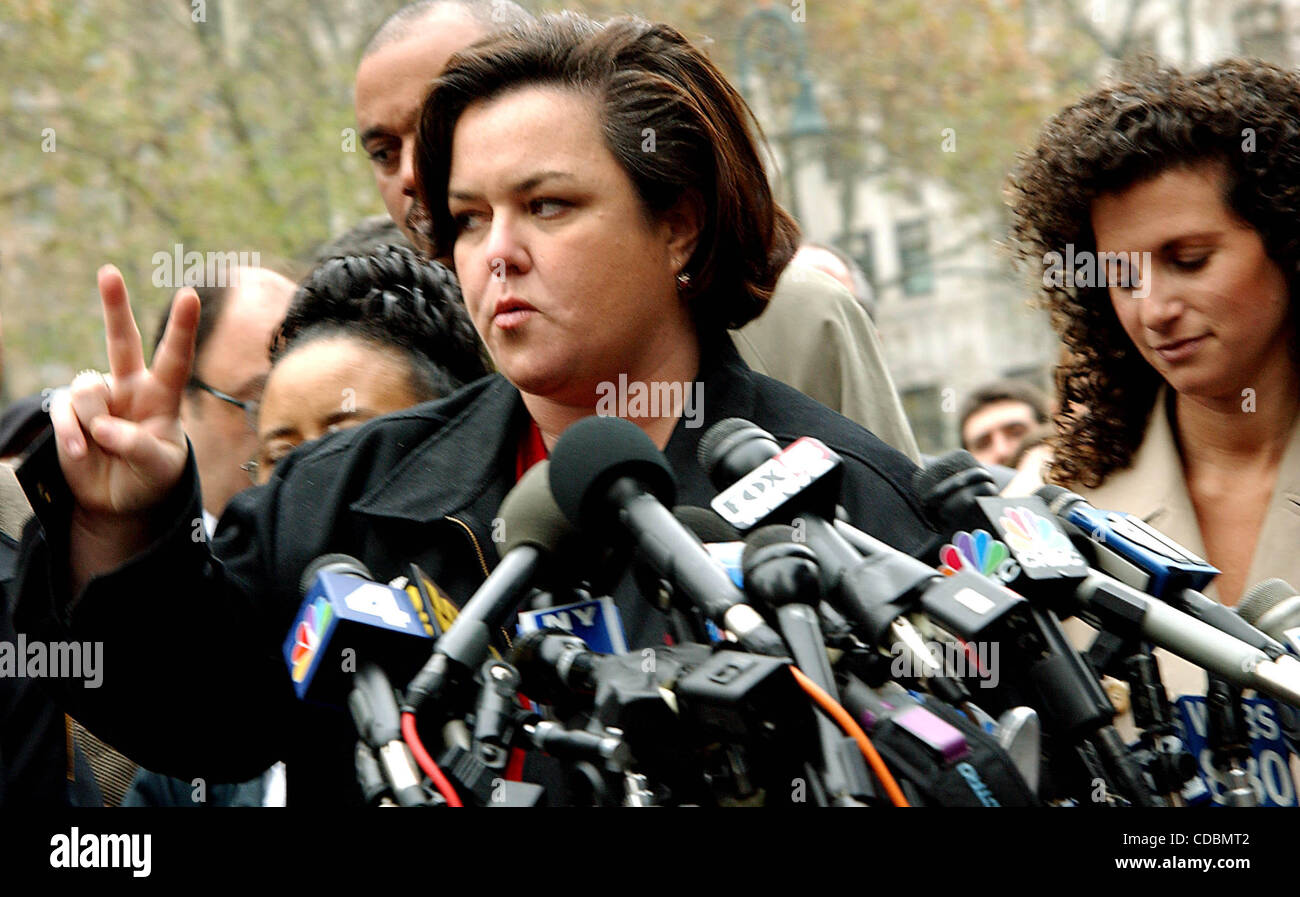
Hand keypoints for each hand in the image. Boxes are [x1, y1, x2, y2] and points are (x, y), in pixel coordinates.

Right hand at [49, 265, 198, 517]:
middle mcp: (130, 388)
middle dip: (114, 306)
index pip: (176, 359)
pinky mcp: (69, 412)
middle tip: (109, 271)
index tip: (190, 293)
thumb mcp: (159, 468)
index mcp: (162, 397)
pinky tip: (79, 453)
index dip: (183, 328)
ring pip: (87, 388)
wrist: (121, 501)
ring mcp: (98, 398)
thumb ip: (139, 447)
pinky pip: (62, 409)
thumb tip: (104, 428)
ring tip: (102, 448)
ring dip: (92, 421)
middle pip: (122, 341)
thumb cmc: (151, 478)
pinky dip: (69, 433)